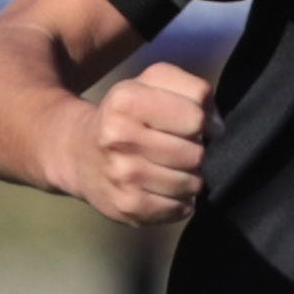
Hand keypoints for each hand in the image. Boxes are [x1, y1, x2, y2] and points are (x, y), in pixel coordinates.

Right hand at [58, 58, 217, 226]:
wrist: (76, 152)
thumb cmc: (128, 116)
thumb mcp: (152, 84)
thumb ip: (193, 90)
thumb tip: (217, 128)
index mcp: (127, 100)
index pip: (196, 117)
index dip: (202, 122)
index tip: (190, 125)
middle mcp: (119, 136)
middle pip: (196, 153)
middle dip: (194, 152)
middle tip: (175, 149)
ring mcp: (122, 174)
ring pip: (192, 184)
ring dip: (189, 179)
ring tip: (169, 169)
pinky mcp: (127, 205)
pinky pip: (181, 209)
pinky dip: (181, 202)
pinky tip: (164, 190)